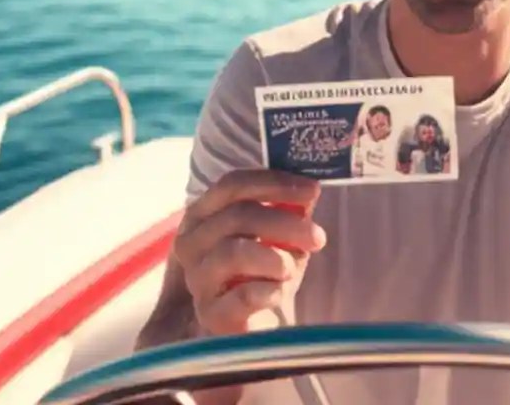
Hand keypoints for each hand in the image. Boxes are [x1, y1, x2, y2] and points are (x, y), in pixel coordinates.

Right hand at [173, 169, 326, 335]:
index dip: (273, 183)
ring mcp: (198, 280)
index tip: (312, 189)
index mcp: (203, 214)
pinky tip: (280, 292)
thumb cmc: (265, 272)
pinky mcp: (211, 315)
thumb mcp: (279, 236)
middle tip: (318, 236)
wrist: (256, 325)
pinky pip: (243, 294)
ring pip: (235, 252)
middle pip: (237, 216)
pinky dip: (270, 290)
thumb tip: (308, 194)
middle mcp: (192, 243)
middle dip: (286, 223)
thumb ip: (290, 212)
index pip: (232, 185)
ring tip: (293, 269)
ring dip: (277, 257)